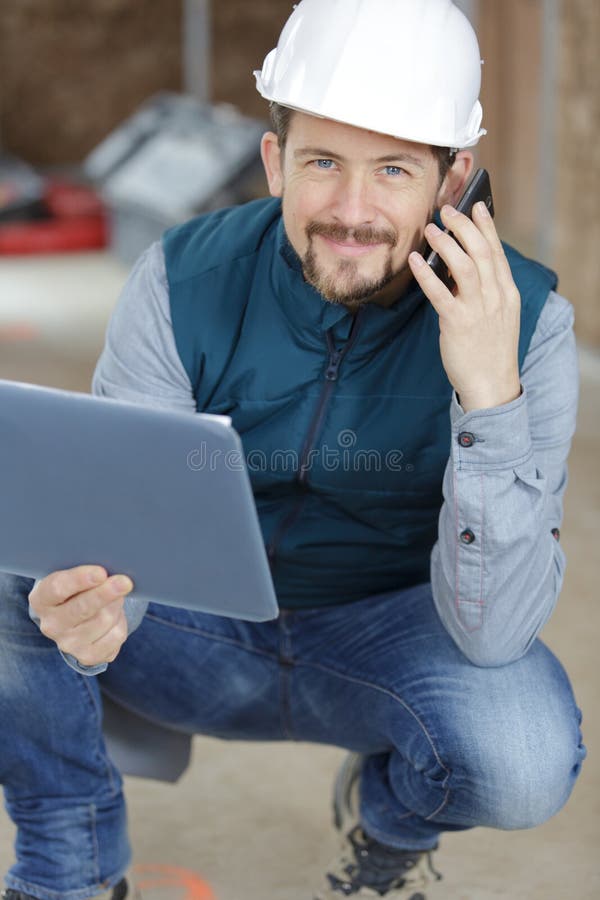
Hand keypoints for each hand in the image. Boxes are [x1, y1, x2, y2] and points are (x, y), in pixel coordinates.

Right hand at [29, 566, 132, 666]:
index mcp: (41, 599)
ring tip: (117, 595)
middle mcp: (51, 625)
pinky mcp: (88, 656)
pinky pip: (115, 637)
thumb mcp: (73, 574)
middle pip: (82, 608)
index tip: (101, 572)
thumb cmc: (77, 587)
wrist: (76, 615)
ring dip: (116, 604)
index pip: (58, 588)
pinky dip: (121, 622)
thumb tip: (110, 571)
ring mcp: (68, 644)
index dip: (80, 579)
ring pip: (104, 620)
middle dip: (105, 594)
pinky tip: (115, 616)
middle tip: (125, 582)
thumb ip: (86, 571)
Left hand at [408, 202, 521, 411]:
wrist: (491, 385)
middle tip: (446, 210)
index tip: (476, 206)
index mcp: (507, 293)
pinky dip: (426, 274)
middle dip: (463, 226)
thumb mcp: (499, 315)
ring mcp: (478, 310)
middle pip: (481, 251)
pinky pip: (440, 293)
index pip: (497, 251)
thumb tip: (461, 265)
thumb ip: (486, 290)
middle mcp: (496, 297)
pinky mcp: (458, 323)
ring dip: (446, 244)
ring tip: (431, 229)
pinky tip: (415, 260)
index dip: (486, 226)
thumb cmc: (490, 349)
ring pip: (465, 266)